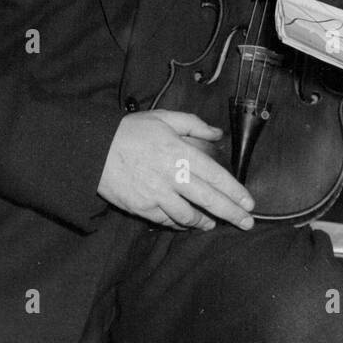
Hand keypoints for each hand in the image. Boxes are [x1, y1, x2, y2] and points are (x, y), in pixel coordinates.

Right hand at [98, 111, 254, 229]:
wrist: (93, 149)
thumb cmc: (130, 131)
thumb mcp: (163, 118)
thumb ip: (193, 125)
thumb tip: (218, 134)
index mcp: (180, 152)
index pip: (216, 176)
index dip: (235, 192)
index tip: (249, 203)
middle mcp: (172, 176)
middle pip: (209, 200)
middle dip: (231, 213)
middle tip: (246, 224)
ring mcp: (157, 195)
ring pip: (188, 216)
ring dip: (204, 222)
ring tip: (214, 224)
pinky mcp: (142, 208)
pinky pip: (167, 220)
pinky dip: (180, 224)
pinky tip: (188, 223)